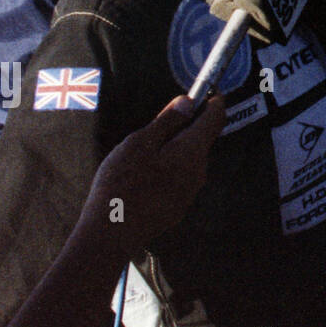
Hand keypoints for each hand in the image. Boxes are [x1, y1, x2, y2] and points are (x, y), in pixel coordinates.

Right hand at [75, 94, 225, 258]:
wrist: (111, 234)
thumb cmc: (121, 184)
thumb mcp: (139, 143)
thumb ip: (167, 121)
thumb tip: (188, 102)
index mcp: (192, 151)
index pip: (214, 119)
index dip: (214, 102)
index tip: (209, 92)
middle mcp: (198, 172)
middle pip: (200, 140)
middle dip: (186, 128)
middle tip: (156, 125)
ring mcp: (189, 193)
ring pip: (188, 161)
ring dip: (174, 151)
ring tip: (141, 156)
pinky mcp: (178, 208)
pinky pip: (179, 179)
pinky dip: (168, 170)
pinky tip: (142, 178)